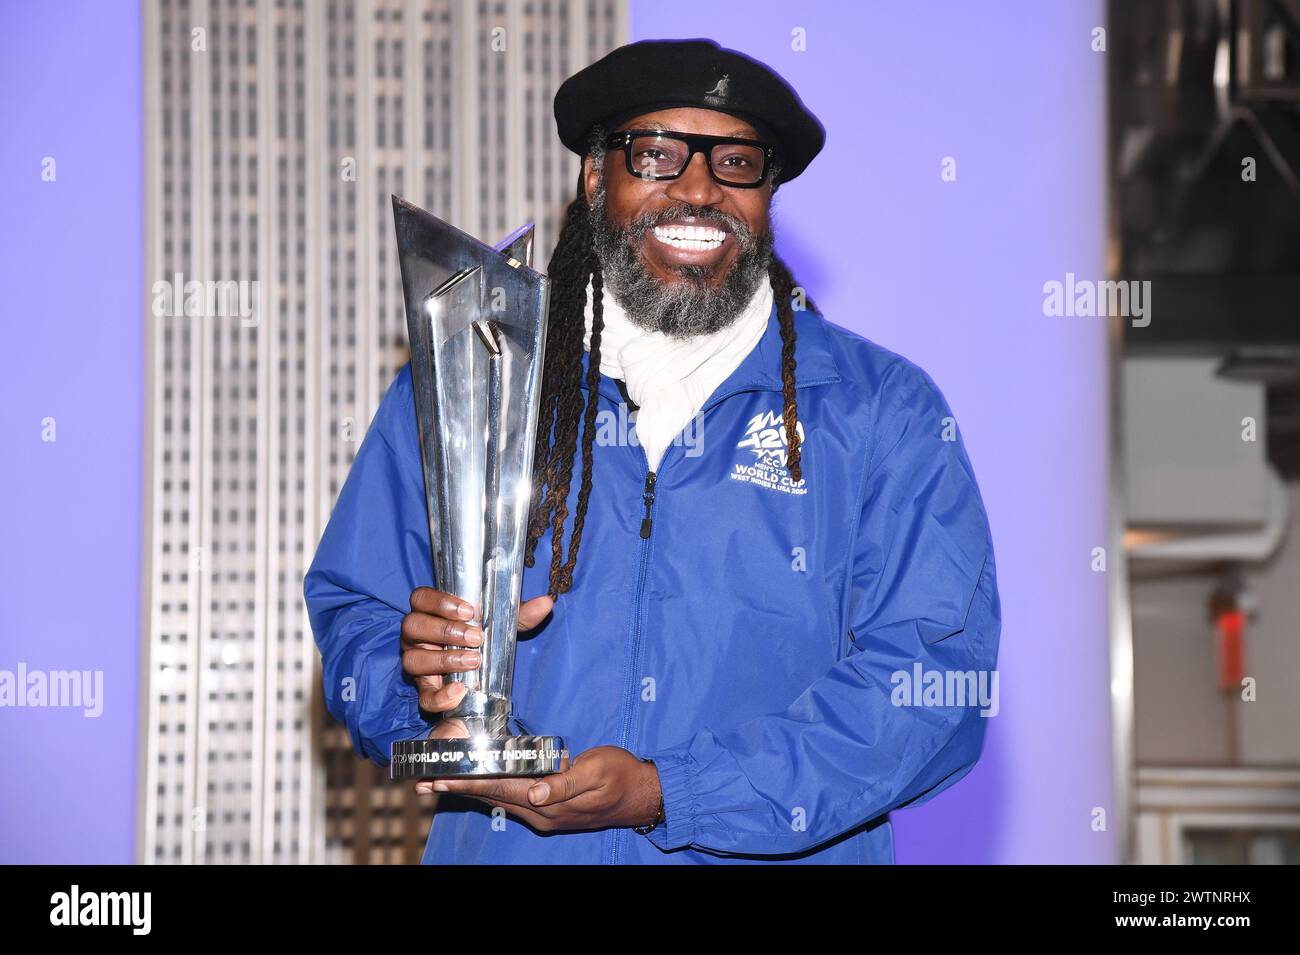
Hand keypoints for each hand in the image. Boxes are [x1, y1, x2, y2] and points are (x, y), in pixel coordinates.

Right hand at [401, 587, 553, 714]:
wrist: (481, 669)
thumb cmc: (484, 635)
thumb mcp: (502, 622)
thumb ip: (520, 613)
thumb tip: (546, 603)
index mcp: (430, 611)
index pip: (420, 598)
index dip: (439, 602)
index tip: (469, 610)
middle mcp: (417, 635)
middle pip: (413, 626)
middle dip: (445, 630)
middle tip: (476, 638)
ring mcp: (417, 661)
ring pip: (412, 659)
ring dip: (443, 659)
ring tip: (473, 661)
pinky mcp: (424, 688)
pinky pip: (423, 696)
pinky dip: (439, 696)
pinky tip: (459, 691)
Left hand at [417, 746, 662, 832]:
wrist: (641, 796)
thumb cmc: (621, 776)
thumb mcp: (597, 771)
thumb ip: (565, 782)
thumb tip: (534, 793)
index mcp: (549, 802)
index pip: (499, 789)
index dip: (468, 782)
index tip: (440, 777)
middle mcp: (540, 812)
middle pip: (491, 797)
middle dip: (457, 787)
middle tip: (422, 781)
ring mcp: (543, 813)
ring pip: (498, 799)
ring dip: (468, 790)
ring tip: (438, 783)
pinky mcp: (547, 808)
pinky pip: (511, 798)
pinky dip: (489, 789)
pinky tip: (476, 784)